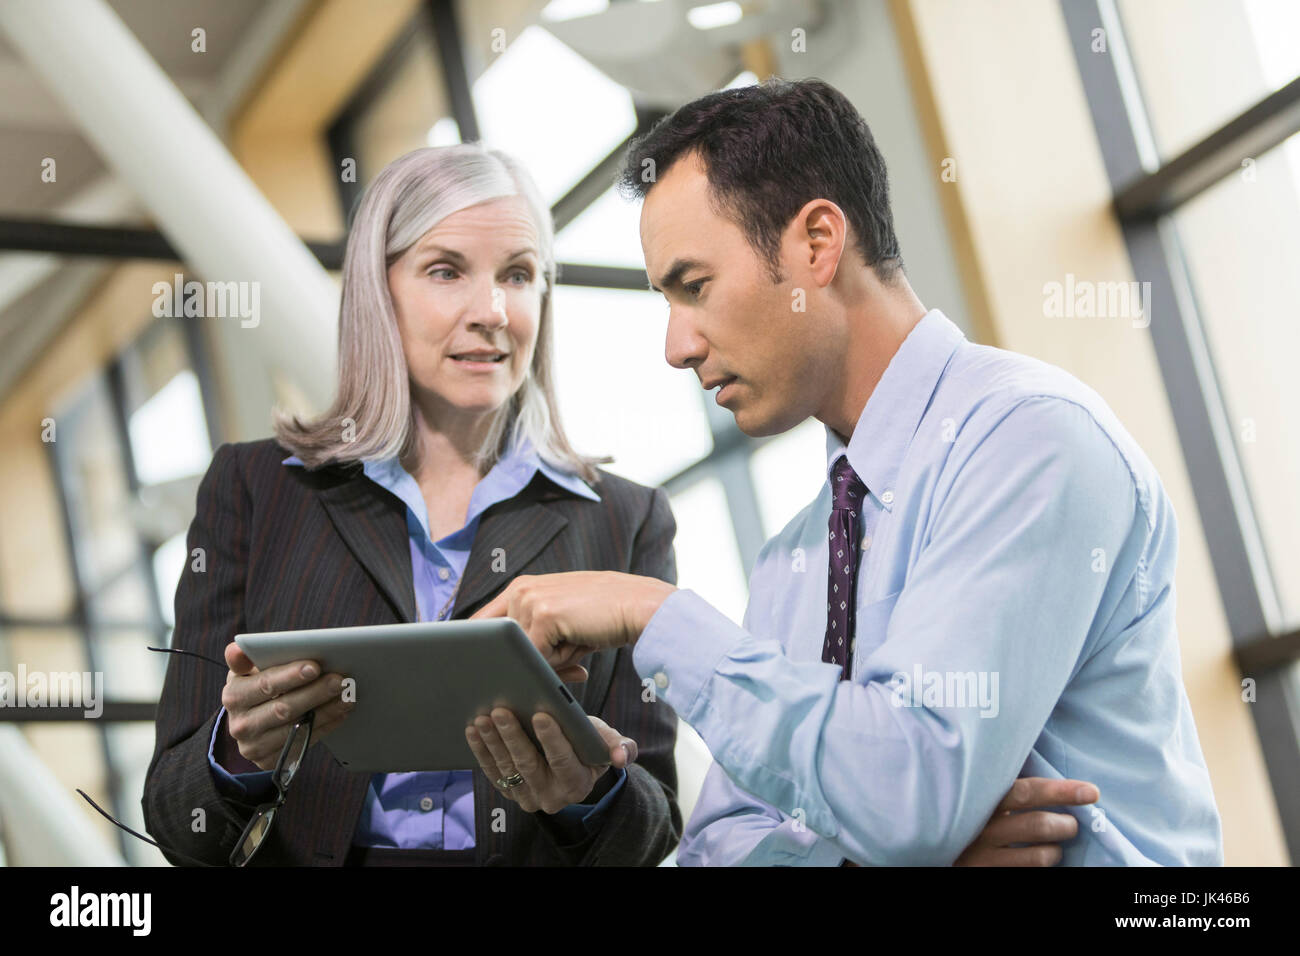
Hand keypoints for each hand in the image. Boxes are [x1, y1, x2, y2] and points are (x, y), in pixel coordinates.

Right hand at [221, 642, 353, 770]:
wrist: (249, 724)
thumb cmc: (255, 686)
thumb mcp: (245, 671)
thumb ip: (243, 658)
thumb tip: (238, 648)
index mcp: (234, 696)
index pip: (265, 684)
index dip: (291, 676)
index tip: (315, 666)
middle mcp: (240, 725)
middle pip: (284, 708)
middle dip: (315, 692)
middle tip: (341, 680)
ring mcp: (255, 747)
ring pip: (297, 727)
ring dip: (327, 710)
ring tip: (347, 695)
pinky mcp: (270, 761)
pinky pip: (304, 743)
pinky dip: (326, 725)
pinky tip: (341, 711)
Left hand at [464, 708, 636, 813]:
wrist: (571, 766)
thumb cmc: (590, 746)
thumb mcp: (608, 743)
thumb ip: (621, 747)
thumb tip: (622, 756)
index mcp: (577, 784)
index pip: (563, 760)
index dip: (552, 738)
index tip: (541, 714)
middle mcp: (551, 797)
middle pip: (529, 764)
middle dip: (513, 735)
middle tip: (501, 709)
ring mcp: (527, 797)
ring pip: (507, 767)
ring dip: (492, 741)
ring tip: (483, 716)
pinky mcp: (509, 791)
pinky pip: (492, 771)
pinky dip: (481, 750)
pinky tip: (473, 730)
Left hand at [470, 572, 676, 680]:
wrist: (639, 606)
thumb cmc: (602, 620)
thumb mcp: (560, 626)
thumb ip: (532, 639)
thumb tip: (506, 673)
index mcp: (521, 587)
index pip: (481, 624)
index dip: (480, 649)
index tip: (480, 667)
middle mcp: (520, 589)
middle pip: (501, 647)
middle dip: (527, 660)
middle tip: (565, 649)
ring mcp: (530, 600)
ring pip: (522, 655)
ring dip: (549, 659)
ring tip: (578, 638)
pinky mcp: (543, 615)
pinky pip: (538, 658)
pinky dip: (560, 660)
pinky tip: (581, 641)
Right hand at [952, 777, 1099, 865]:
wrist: (940, 847)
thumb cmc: (971, 815)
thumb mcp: (982, 795)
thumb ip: (1007, 785)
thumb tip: (1054, 778)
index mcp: (983, 797)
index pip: (1028, 791)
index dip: (1062, 791)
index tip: (1091, 793)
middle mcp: (981, 826)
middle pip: (1038, 824)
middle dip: (1065, 825)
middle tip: (1071, 824)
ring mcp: (983, 855)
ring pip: (1039, 856)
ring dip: (1056, 851)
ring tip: (1054, 847)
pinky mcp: (986, 873)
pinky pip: (1030, 872)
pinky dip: (1042, 865)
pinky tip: (1038, 859)